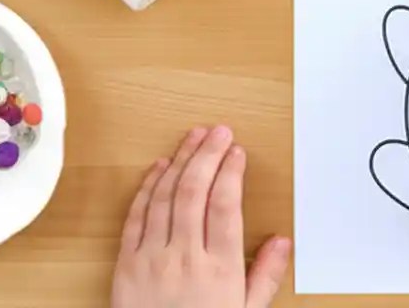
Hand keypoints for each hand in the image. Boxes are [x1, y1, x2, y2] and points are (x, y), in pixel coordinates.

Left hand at [112, 126, 291, 307]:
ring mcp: (151, 258)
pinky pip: (136, 216)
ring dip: (180, 161)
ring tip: (193, 139)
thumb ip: (265, 277)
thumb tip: (283, 242)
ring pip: (165, 196)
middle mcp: (184, 258)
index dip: (231, 171)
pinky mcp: (126, 264)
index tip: (237, 151)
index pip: (225, 204)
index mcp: (219, 269)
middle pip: (195, 191)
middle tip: (218, 131)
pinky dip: (147, 187)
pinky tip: (159, 169)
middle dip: (207, 154)